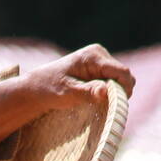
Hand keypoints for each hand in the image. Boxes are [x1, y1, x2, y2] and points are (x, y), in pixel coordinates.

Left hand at [0, 43, 135, 154]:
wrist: (35, 86)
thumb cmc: (49, 89)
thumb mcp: (67, 94)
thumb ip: (87, 92)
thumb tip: (105, 92)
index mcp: (93, 56)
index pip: (122, 72)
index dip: (123, 90)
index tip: (115, 107)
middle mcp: (99, 54)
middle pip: (124, 75)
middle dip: (119, 92)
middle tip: (103, 107)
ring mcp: (99, 60)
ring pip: (120, 79)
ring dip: (113, 93)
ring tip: (96, 103)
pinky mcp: (98, 68)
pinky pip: (112, 81)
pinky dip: (108, 92)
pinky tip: (95, 99)